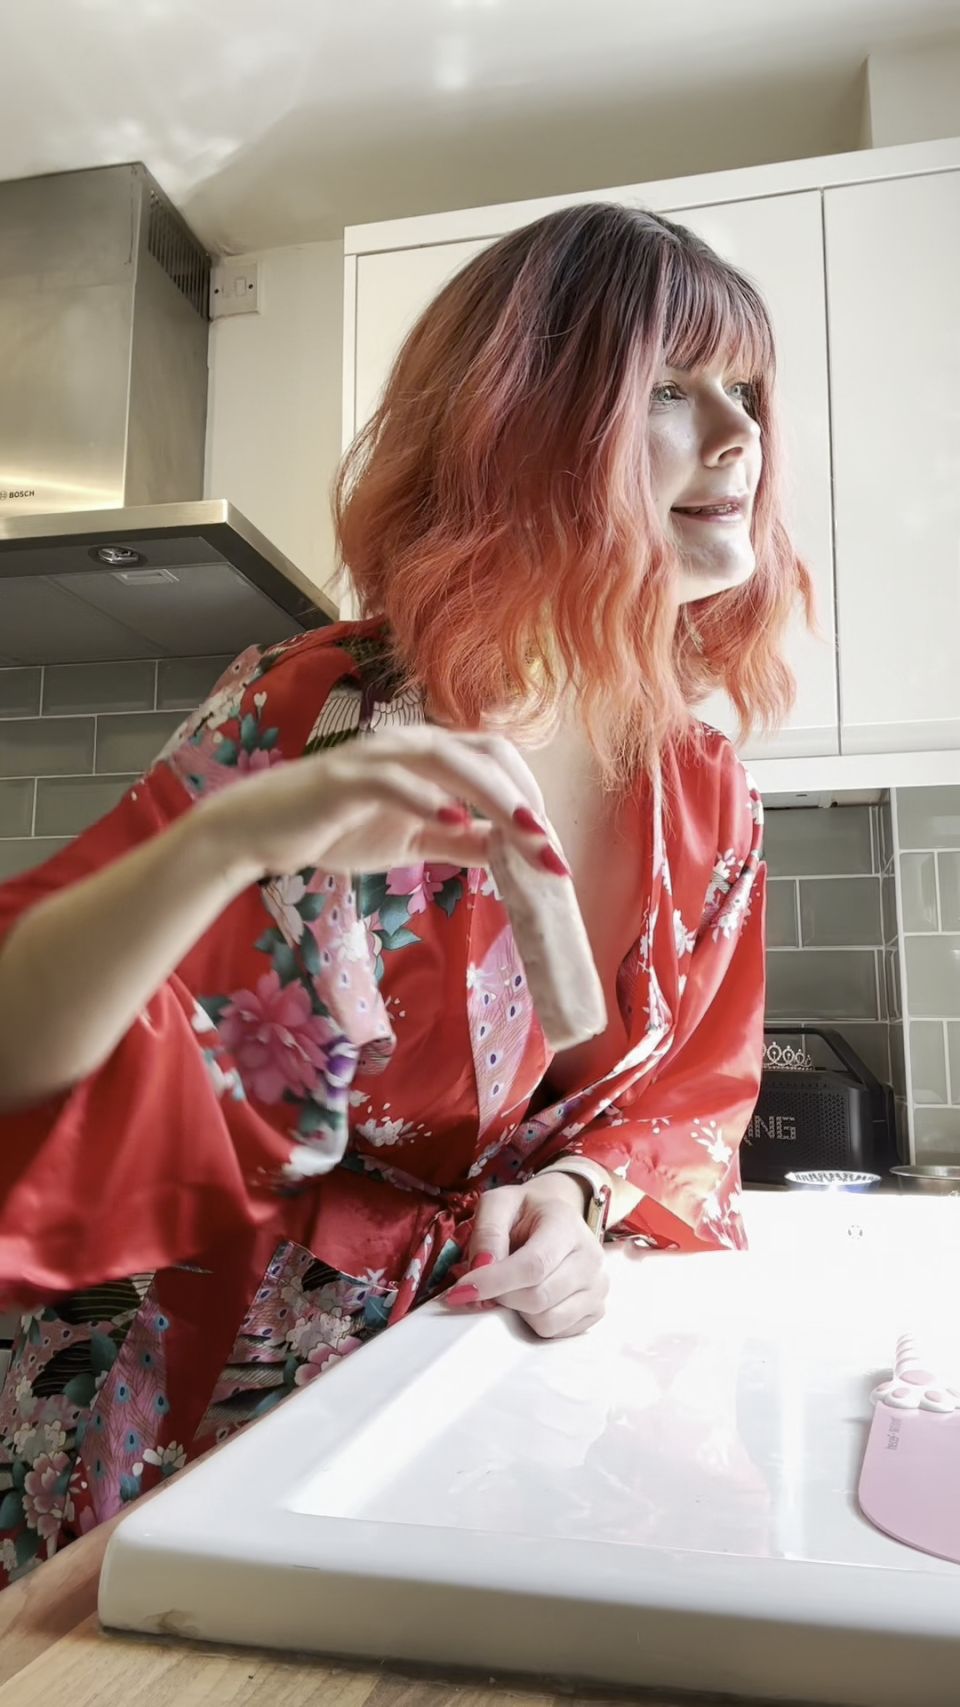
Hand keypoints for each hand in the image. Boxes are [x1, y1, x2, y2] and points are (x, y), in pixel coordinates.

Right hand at [194, 725, 565, 885]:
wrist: (259, 833)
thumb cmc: (333, 829)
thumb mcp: (410, 843)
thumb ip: (458, 842)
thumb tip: (508, 854)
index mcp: (428, 755)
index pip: (495, 761)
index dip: (529, 798)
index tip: (549, 848)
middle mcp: (408, 743)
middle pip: (485, 753)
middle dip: (524, 800)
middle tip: (550, 849)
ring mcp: (377, 756)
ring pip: (450, 761)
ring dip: (494, 797)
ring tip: (525, 835)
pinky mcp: (344, 777)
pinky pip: (394, 780)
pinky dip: (427, 798)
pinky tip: (453, 821)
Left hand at [448, 1174, 609, 1338]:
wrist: (555, 1218)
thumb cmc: (524, 1213)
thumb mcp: (498, 1204)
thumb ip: (487, 1231)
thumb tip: (481, 1269)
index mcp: (567, 1224)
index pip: (533, 1265)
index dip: (494, 1282)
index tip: (462, 1290)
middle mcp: (591, 1257)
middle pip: (538, 1298)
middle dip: (502, 1297)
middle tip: (487, 1285)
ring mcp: (598, 1286)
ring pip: (548, 1322)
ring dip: (519, 1312)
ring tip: (514, 1288)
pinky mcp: (596, 1309)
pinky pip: (557, 1333)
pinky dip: (535, 1322)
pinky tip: (531, 1298)